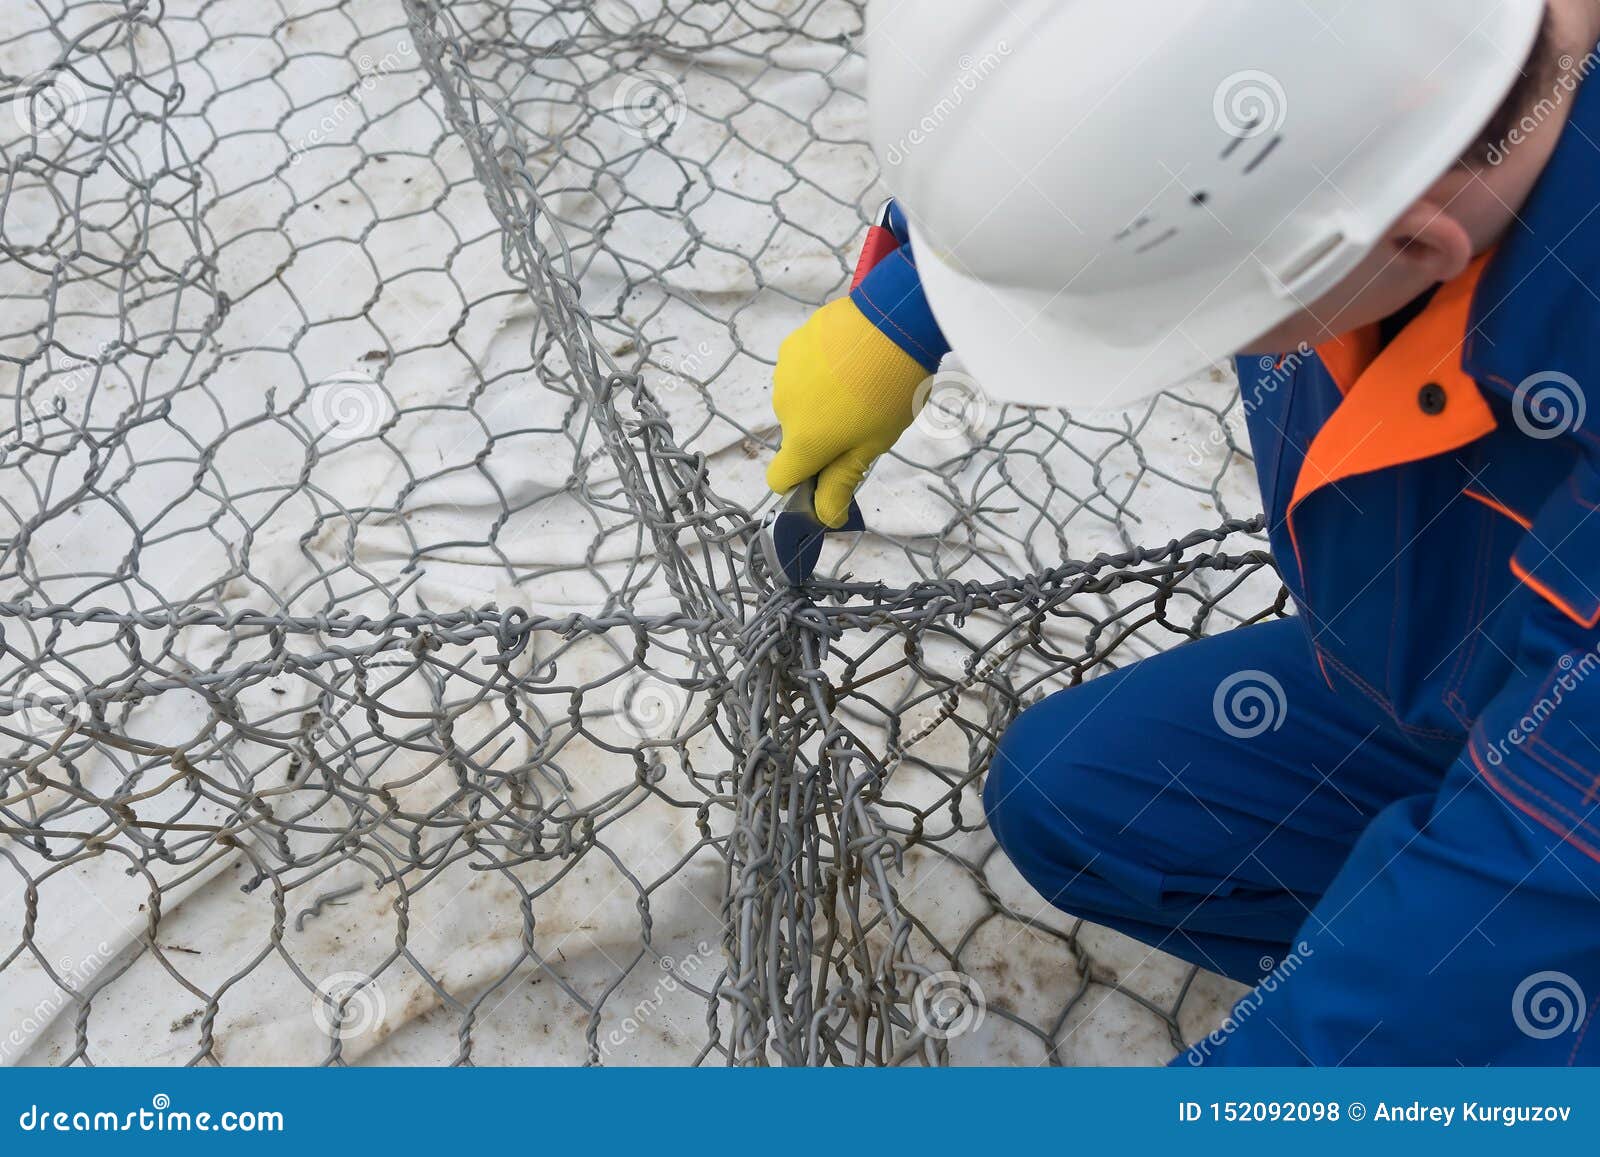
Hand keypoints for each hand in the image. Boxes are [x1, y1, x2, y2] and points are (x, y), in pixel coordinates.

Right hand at [765, 296, 930, 526]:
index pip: (780, 479)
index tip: (829, 470)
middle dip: (820, 433)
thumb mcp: (873, 445)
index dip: (802, 481)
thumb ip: (842, 483)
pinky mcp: (791, 345)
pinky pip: (799, 369)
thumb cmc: (890, 391)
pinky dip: (816, 370)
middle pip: (795, 436)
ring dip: (817, 399)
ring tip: (858, 380)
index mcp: (804, 442)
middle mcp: (783, 411)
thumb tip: (827, 519)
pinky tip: (847, 356)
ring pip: (797, 400)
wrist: (894, 321)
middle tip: (862, 415)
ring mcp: (784, 375)